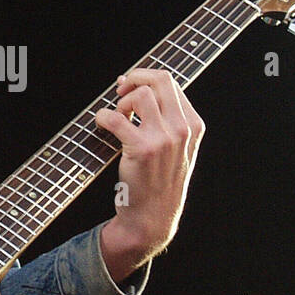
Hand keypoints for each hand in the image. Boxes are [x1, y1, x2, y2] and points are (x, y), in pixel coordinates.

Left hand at [93, 68, 204, 281]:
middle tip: (120, 91)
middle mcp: (182, 130)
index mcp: (193, 126)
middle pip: (160, 80)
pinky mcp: (142, 149)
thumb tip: (139, 85)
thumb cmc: (160, 181)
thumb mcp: (179, 149)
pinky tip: (101, 124)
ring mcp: (164, 139)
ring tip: (117, 117)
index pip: (171, 83)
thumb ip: (168, 119)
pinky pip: (116, 117)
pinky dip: (103, 117)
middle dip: (135, 78)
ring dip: (121, 102)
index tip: (128, 86)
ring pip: (140, 94)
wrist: (153, 217)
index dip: (145, 78)